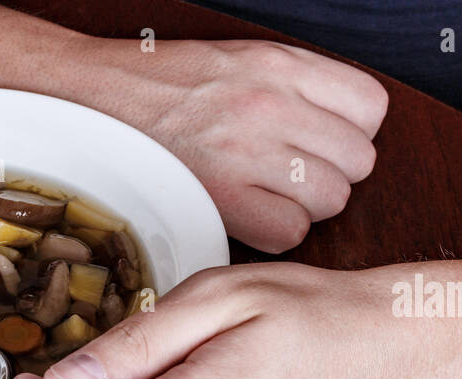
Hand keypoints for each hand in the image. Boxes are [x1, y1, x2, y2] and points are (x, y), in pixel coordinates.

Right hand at [81, 38, 387, 252]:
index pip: (369, 108)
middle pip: (357, 161)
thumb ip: (295, 87)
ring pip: (331, 200)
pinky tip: (250, 218)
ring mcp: (248, 152)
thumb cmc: (159, 86)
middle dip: (332, 174)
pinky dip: (277, 233)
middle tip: (292, 178)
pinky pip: (291, 232)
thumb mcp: (240, 61)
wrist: (92, 99)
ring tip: (267, 197)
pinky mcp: (223, 197)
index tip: (322, 143)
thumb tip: (336, 124)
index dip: (351, 133)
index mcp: (280, 65)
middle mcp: (272, 104)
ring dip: (306, 208)